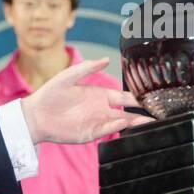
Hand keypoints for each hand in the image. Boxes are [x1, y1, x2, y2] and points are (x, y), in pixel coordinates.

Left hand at [21, 58, 142, 143]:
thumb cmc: (50, 94)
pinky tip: (124, 122)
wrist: (36, 115)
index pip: (124, 96)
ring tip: (148, 121)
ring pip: (121, 123)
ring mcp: (97, 122)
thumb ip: (87, 68)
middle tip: (157, 113)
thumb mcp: (69, 76)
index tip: (150, 97)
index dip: (137, 97)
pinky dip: (116, 127)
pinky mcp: (90, 134)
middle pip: (127, 112)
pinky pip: (107, 130)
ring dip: (134, 123)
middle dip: (142, 113)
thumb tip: (106, 58)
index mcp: (99, 95)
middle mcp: (101, 109)